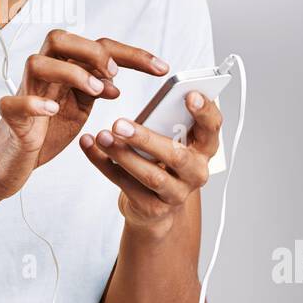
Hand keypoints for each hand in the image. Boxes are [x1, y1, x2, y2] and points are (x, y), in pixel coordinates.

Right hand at [0, 29, 169, 202]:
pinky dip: (32, 103)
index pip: (98, 48)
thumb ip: (94, 89)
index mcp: (64, 72)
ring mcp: (25, 95)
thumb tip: (115, 80)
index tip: (162, 68)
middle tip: (115, 74)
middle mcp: (43, 77)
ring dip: (70, 72)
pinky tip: (52, 110)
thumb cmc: (43, 131)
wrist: (10, 162)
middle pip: (60, 39)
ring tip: (95, 91)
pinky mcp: (10, 119)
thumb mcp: (76, 108)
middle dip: (93, 51)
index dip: (132, 54)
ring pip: (37, 62)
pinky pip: (12, 103)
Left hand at [79, 90, 223, 236]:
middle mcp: (196, 172)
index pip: (212, 127)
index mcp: (204, 148)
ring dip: (122, 154)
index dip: (204, 111)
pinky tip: (90, 146)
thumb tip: (145, 105)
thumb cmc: (162, 161)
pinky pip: (125, 184)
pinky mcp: (153, 208)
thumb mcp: (169, 139)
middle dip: (146, 138)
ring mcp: (176, 193)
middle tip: (119, 124)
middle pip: (176, 155)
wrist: (155, 208)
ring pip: (150, 175)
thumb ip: (164, 122)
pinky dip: (103, 164)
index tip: (188, 94)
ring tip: (102, 137)